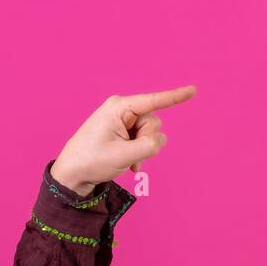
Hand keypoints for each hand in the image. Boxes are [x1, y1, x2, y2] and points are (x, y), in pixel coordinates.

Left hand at [50, 85, 198, 195]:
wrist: (72, 174)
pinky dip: (139, 153)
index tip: (194, 90)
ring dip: (142, 150)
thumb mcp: (123, 156)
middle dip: (147, 141)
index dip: (176, 96)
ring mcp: (122, 120)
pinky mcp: (123, 131)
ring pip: (150, 133)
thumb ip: (149, 146)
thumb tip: (161, 139)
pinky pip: (143, 140)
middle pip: (153, 122)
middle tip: (128, 154)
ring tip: (125, 160)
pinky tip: (129, 164)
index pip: (153, 101)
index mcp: (119, 107)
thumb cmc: (91, 162)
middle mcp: (122, 109)